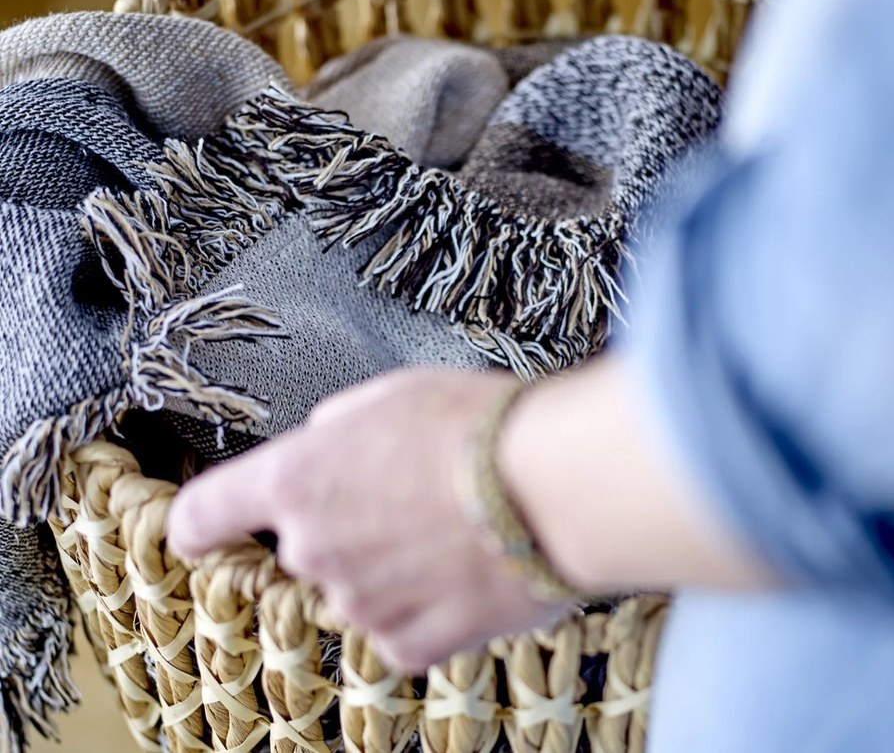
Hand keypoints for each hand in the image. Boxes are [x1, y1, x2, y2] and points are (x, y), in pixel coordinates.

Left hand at [166, 368, 566, 674]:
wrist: (550, 484)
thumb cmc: (477, 426)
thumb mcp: (393, 394)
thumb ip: (339, 427)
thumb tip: (328, 445)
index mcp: (298, 478)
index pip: (206, 513)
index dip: (199, 522)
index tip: (203, 530)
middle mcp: (313, 548)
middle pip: (307, 547)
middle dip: (348, 527)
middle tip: (412, 496)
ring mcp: (360, 602)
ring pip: (360, 588)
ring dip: (392, 567)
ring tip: (455, 525)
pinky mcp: (412, 642)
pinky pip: (402, 627)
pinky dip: (427, 605)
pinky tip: (465, 566)